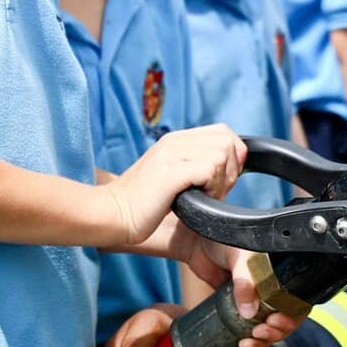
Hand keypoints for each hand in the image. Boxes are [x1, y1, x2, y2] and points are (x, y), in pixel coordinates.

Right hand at [107, 126, 245, 245]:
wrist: (113, 214)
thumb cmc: (145, 203)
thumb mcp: (171, 175)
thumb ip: (194, 164)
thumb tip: (231, 167)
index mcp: (176, 139)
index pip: (223, 132)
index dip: (233, 154)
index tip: (225, 179)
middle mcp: (174, 141)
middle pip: (227, 141)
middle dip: (232, 169)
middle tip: (216, 191)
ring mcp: (171, 154)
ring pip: (221, 155)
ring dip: (221, 182)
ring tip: (205, 197)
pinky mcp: (169, 172)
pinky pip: (209, 170)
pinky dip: (212, 188)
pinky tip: (198, 200)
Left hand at [135, 222, 299, 346]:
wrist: (196, 243)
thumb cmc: (223, 240)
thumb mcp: (239, 256)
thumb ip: (245, 281)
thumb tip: (249, 312)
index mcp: (282, 270)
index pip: (299, 299)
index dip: (293, 315)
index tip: (277, 321)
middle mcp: (274, 285)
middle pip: (287, 317)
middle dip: (278, 331)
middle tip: (262, 332)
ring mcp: (258, 298)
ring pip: (271, 327)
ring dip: (265, 340)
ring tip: (250, 342)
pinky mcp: (241, 307)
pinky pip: (253, 329)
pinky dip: (252, 341)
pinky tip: (243, 344)